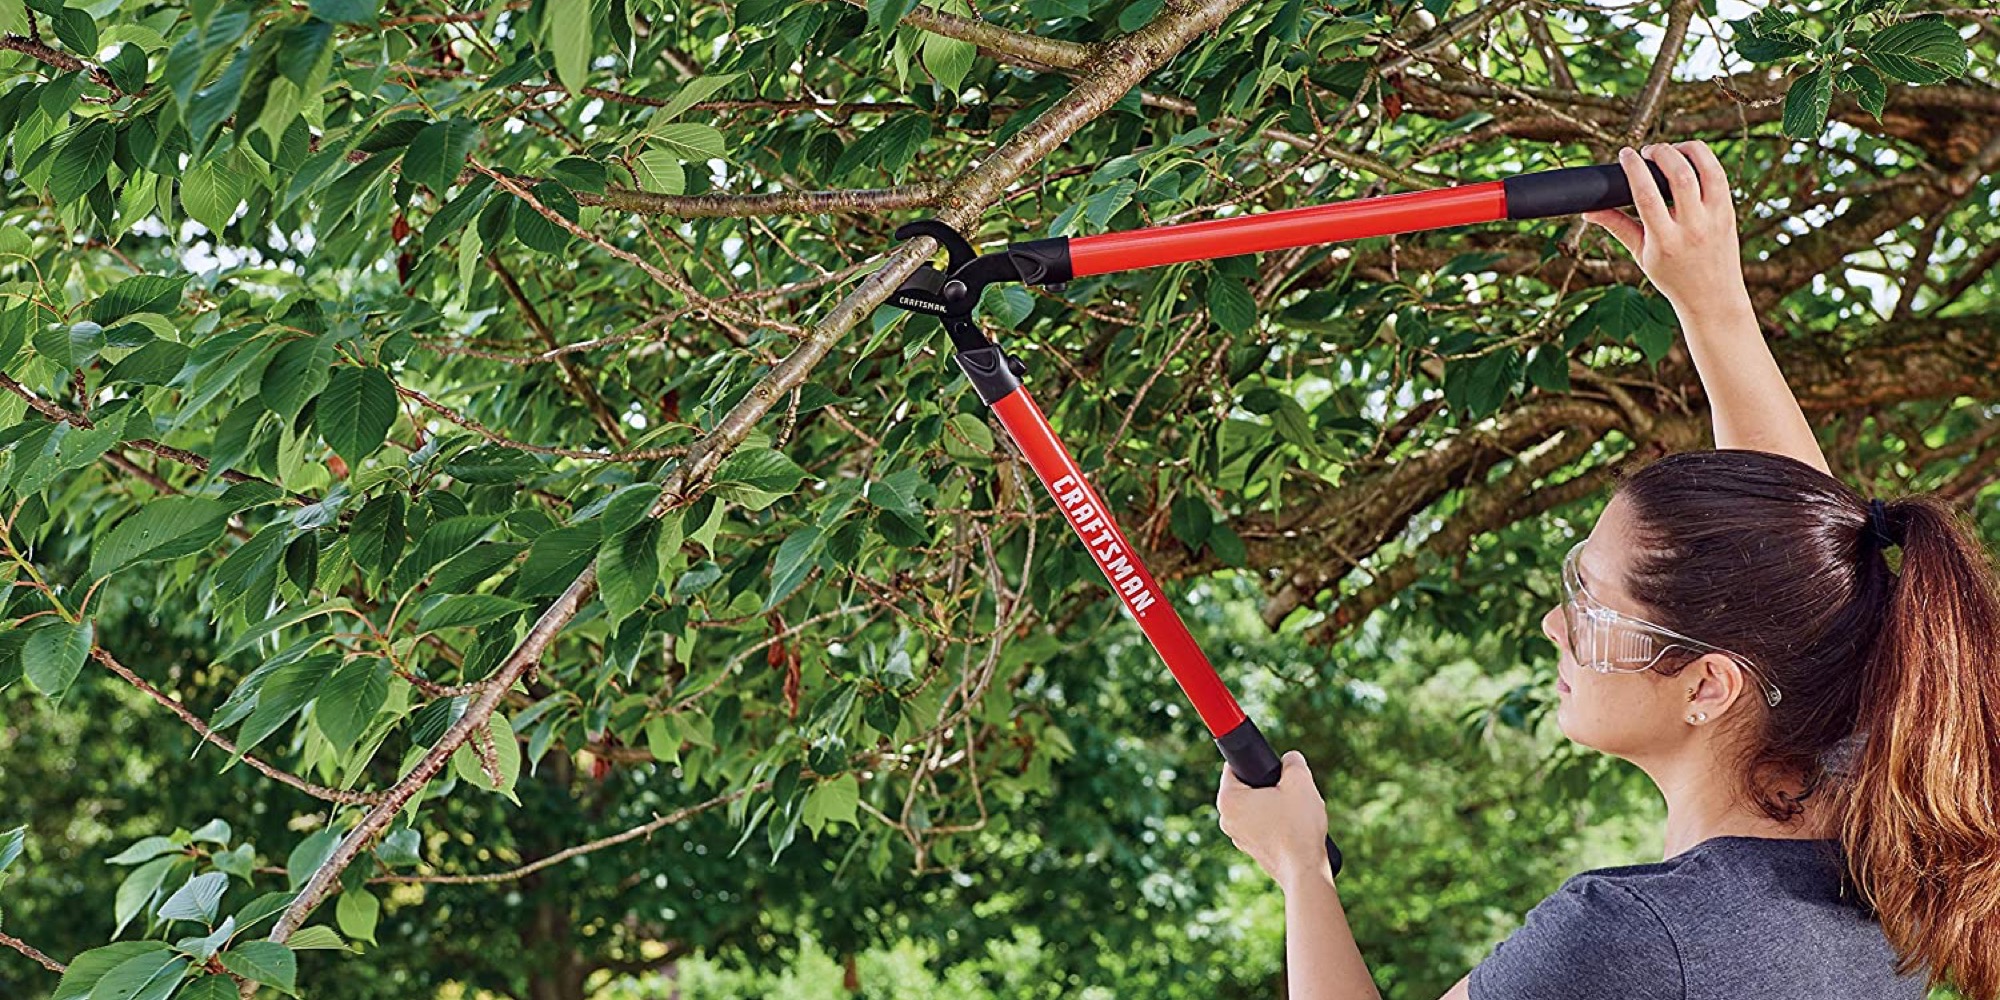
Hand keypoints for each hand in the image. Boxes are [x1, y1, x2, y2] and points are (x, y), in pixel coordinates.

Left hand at [1216, 749, 1330, 891]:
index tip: (1273, 767)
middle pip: (1246, 788)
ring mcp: (1237, 837)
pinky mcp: (1251, 850)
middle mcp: (1226, 819)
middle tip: (1288, 789)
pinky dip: (1275, 823)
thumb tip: (1290, 759)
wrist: (1304, 870)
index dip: (1256, 762)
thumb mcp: (1300, 782)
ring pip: (1255, 808)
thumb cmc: (1298, 826)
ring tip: (1294, 811)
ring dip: (1273, 804)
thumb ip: (1293, 761)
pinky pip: (1261, 826)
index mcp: (1228, 799)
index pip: (1234, 767)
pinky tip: (1293, 827)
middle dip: (1267, 785)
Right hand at [1582, 141, 1748, 320]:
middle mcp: (1693, 228)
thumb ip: (1616, 227)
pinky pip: (1720, 175)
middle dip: (1662, 153)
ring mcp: (1715, 218)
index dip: (1634, 169)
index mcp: (1665, 241)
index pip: (1647, 196)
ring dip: (1687, 150)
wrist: (1713, 297)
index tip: (1625, 154)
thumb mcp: (1641, 254)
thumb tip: (1587, 210)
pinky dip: (1704, 160)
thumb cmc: (1672, 276)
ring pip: (1707, 169)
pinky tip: (1688, 160)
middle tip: (1648, 151)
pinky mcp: (1729, 211)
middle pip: (1680, 176)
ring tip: (1670, 151)